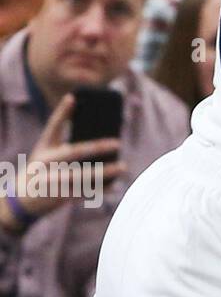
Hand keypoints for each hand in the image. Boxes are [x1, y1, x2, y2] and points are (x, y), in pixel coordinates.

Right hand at [2, 94, 125, 224]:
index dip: (62, 111)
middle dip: (95, 147)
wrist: (21, 199)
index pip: (52, 127)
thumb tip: (99, 134)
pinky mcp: (57, 196)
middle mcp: (45, 163)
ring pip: (80, 175)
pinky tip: (116, 185)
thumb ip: (66, 143)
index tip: (72, 97)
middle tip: (118, 142)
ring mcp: (50, 180)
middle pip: (72, 152)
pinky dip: (100, 189)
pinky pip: (82, 192)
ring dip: (104, 172)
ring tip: (123, 166)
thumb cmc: (42, 169)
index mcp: (44, 148)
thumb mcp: (47, 153)